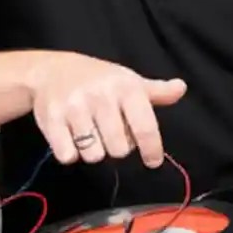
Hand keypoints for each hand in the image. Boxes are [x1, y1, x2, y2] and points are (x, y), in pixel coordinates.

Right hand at [27, 51, 185, 167]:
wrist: (52, 70)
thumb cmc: (99, 79)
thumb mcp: (129, 80)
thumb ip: (157, 91)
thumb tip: (182, 88)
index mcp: (125, 88)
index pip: (145, 126)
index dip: (152, 148)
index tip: (153, 161)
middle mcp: (101, 97)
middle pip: (119, 149)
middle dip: (117, 148)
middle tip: (110, 134)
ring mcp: (74, 108)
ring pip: (94, 155)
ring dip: (94, 151)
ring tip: (89, 133)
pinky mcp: (51, 120)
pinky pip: (68, 156)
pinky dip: (71, 153)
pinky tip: (71, 137)